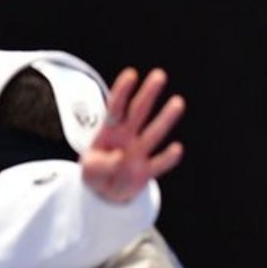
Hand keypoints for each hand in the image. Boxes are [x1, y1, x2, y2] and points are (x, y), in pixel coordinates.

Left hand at [81, 68, 185, 202]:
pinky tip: (176, 149)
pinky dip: (167, 158)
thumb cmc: (96, 173)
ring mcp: (139, 153)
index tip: (131, 74)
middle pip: (138, 112)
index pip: (116, 108)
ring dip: (165, 118)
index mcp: (110, 131)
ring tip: (177, 102)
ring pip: (153, 133)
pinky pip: (158, 164)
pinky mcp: (146, 172)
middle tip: (159, 75)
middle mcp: (127, 137)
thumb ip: (101, 164)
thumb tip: (120, 157)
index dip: (122, 91)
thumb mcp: (89, 171)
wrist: (104, 193)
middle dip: (148, 94)